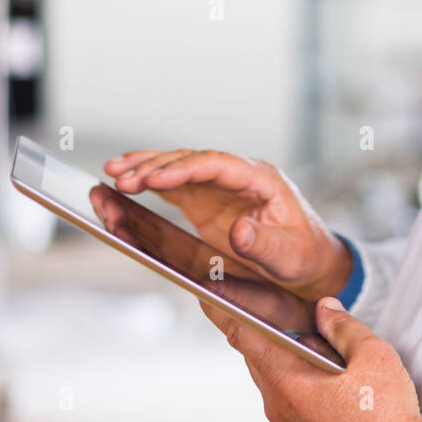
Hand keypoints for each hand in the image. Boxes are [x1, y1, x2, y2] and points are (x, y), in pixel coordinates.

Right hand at [103, 148, 352, 302]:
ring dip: (146, 168)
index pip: (218, 164)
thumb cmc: (303, 256)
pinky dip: (149, 183)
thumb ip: (266, 244)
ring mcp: (220, 187)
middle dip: (155, 166)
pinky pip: (174, 186)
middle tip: (121, 176)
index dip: (185, 169)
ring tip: (112, 173)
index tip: (155, 179)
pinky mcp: (207, 201)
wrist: (309, 261)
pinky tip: (124, 183)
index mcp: (261, 179)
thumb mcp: (290, 256)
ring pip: (178, 167)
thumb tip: (239, 232)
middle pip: (192, 161)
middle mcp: (238, 176)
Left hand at [201, 295, 421, 421]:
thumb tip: (325, 309)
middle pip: (258, 357)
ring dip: (284, 355)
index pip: (243, 337)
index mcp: (287, 381)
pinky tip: (324, 371)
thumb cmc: (385, 418)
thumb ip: (344, 326)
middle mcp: (279, 406)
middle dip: (261, 330)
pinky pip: (289, 398)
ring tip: (310, 337)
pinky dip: (296, 377)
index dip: (224, 312)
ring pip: (275, 379)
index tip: (206, 295)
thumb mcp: (372, 355)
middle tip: (267, 306)